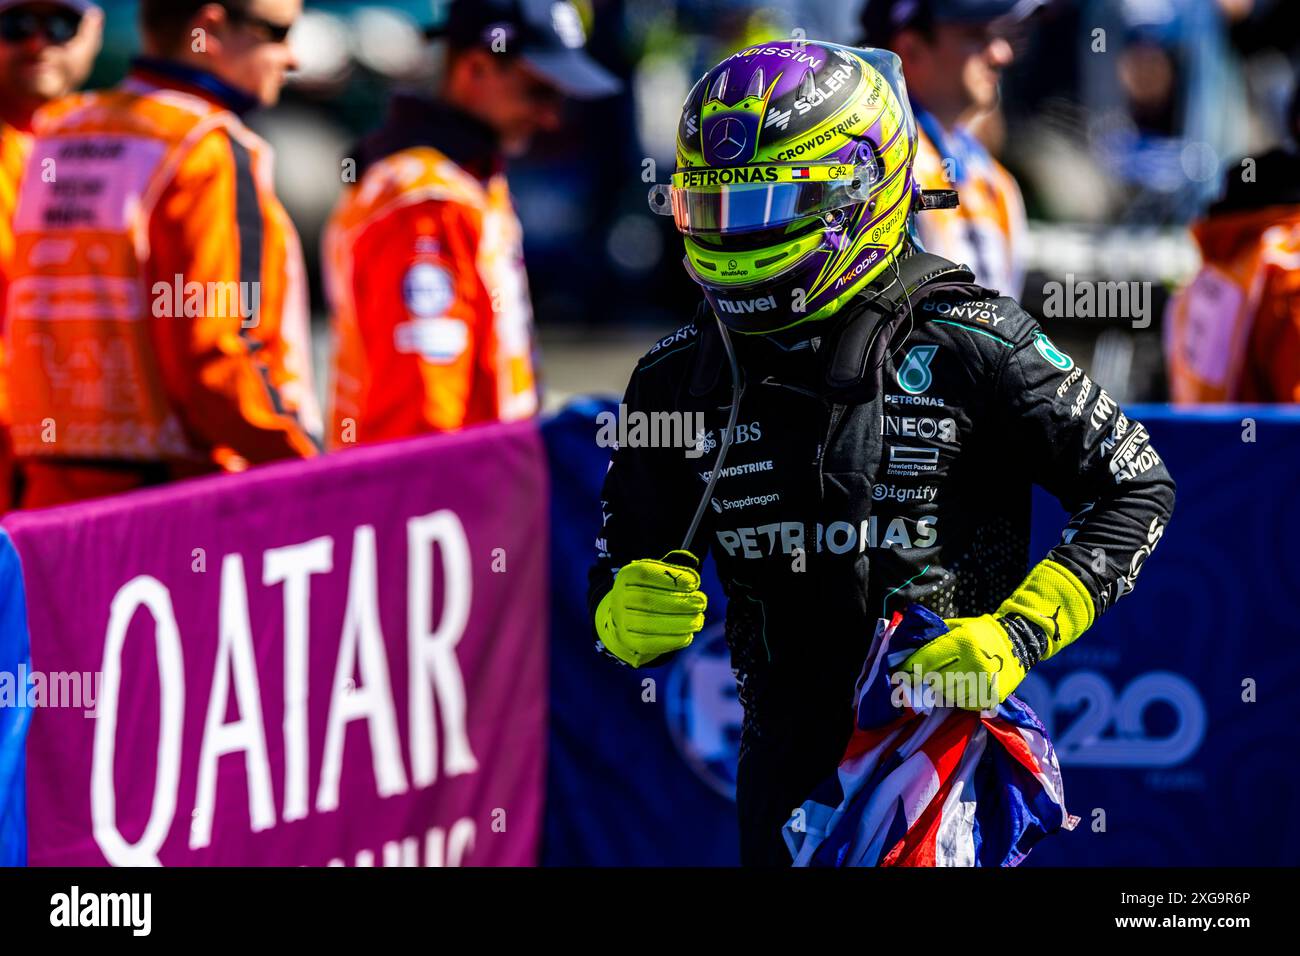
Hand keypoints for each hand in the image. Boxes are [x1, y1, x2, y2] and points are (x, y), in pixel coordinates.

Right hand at [595, 550, 706, 666]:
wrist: (629, 618)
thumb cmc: (652, 591)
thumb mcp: (660, 574)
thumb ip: (674, 566)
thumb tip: (692, 559)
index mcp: (627, 575)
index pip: (645, 573)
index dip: (672, 577)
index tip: (694, 583)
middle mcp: (619, 597)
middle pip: (648, 599)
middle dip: (680, 602)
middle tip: (701, 602)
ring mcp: (622, 621)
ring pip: (649, 623)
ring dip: (680, 622)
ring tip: (698, 619)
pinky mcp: (629, 641)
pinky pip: (651, 643)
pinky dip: (673, 639)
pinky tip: (688, 634)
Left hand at [894, 614, 1027, 709]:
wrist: (1018, 643)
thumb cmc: (982, 632)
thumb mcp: (958, 626)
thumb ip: (936, 636)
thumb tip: (910, 647)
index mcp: (962, 644)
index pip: (926, 661)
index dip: (910, 667)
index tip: (900, 671)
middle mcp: (972, 665)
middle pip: (934, 680)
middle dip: (926, 679)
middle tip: (925, 676)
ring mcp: (983, 684)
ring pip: (947, 695)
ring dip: (942, 689)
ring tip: (947, 679)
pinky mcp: (990, 697)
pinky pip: (963, 704)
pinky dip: (958, 697)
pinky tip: (962, 686)